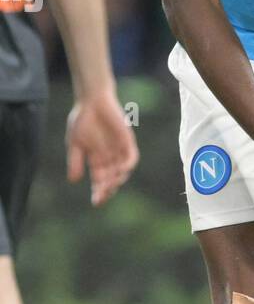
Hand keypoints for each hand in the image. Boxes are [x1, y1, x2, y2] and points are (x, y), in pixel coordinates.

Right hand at [66, 87, 138, 205]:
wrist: (91, 101)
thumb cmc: (82, 121)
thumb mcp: (74, 144)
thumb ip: (75, 161)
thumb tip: (74, 180)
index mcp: (96, 161)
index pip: (100, 182)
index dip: (99, 192)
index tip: (96, 202)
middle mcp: (109, 158)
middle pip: (111, 180)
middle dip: (108, 189)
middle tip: (103, 195)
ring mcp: (119, 150)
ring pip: (121, 171)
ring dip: (117, 180)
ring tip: (111, 186)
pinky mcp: (127, 141)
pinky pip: (131, 157)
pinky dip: (127, 165)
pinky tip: (121, 171)